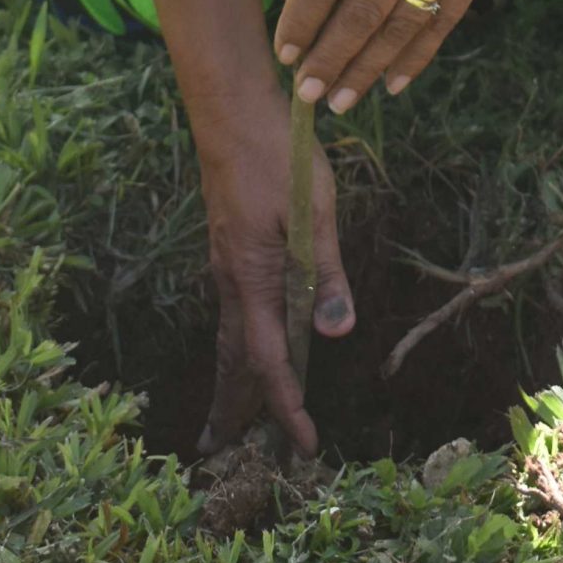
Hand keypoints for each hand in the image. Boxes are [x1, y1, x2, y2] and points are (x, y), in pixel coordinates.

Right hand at [197, 84, 353, 458]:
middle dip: (234, 409)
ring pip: (229, 336)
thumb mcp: (315, 210)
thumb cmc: (279, 154)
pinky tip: (248, 341)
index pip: (268, 362)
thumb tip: (337, 332)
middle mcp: (231, 279)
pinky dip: (237, 343)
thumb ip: (326, 271)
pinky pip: (231, 311)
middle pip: (233, 360)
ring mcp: (225, 262)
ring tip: (233, 414)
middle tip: (226, 452)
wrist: (231, 110)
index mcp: (252, 279)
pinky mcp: (228, 245)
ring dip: (234, 379)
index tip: (305, 445)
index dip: (286, 407)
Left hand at [273, 0, 527, 115]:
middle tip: (306, 95)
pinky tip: (392, 83)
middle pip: (362, 13)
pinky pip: (443, 20)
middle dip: (330, 60)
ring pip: (402, 26)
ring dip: (368, 70)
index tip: (283, 54)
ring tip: (340, 100)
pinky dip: (416, 56)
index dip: (300, 22)